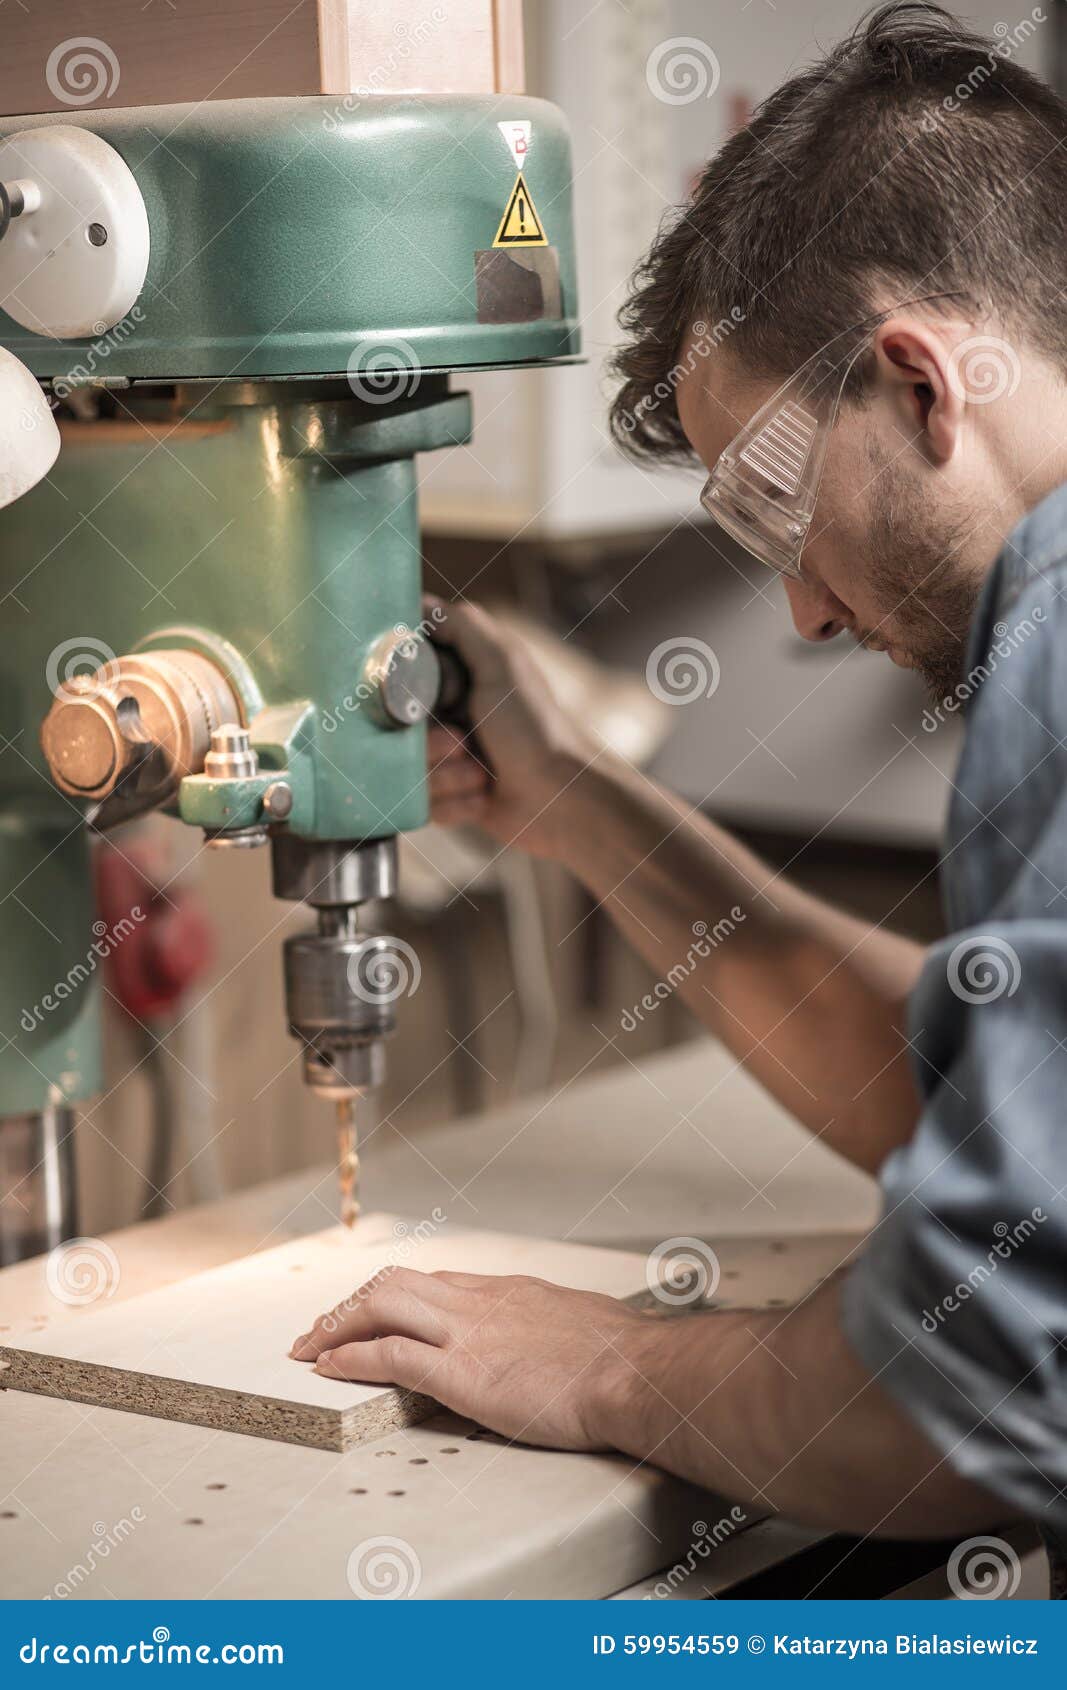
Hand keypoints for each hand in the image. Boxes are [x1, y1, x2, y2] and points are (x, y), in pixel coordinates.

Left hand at [289, 1265, 658, 1451]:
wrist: (635, 1371)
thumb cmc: (623, 1355)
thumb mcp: (584, 1321)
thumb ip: (556, 1325)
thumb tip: (561, 1336)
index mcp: (508, 1291)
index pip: (434, 1284)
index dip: (395, 1298)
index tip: (374, 1313)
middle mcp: (479, 1302)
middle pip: (396, 1283)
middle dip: (353, 1305)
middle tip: (324, 1328)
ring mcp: (467, 1333)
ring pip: (381, 1306)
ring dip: (338, 1326)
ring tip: (311, 1346)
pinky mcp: (461, 1372)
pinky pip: (390, 1354)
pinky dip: (351, 1357)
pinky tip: (330, 1368)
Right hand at [427, 596, 599, 860]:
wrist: (563, 799)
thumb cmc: (536, 728)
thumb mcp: (502, 664)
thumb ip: (464, 627)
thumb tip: (423, 603)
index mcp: (460, 682)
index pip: (402, 681)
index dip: (403, 695)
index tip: (419, 703)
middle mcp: (451, 718)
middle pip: (399, 732)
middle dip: (431, 744)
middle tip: (463, 744)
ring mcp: (450, 759)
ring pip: (411, 772)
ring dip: (447, 776)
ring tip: (481, 774)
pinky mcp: (452, 798)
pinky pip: (425, 804)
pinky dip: (455, 804)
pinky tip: (484, 799)